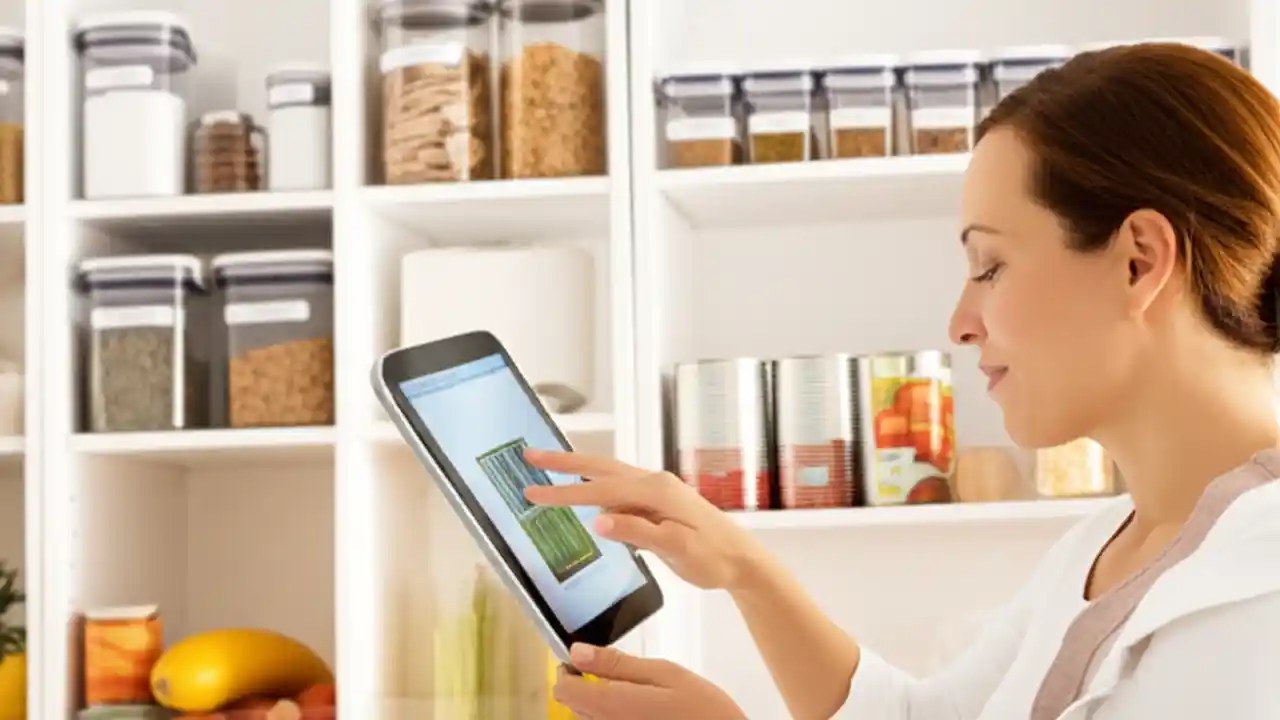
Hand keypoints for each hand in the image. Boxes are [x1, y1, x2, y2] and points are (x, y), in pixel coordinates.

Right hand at [522, 448, 763, 589]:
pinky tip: (585, 499)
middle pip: (600, 469)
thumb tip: (598, 520)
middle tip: (529, 456)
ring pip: (608, 477)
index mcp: (656, 491)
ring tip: (548, 470)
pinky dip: (596, 491)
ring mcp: (656, 493)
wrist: (743, 561)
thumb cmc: (714, 556)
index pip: (600, 490)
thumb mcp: (677, 547)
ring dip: (577, 473)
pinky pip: (619, 493)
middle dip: (563, 463)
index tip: (532, 493)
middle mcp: (654, 484)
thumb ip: (638, 532)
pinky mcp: (657, 506)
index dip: (564, 492)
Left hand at [554, 643, 745, 719]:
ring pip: (589, 719)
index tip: (588, 658)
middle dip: (586, 685)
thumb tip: (578, 652)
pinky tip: (643, 713)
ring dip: (600, 703)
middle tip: (619, 673)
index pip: (562, 689)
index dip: (569, 669)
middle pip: (573, 706)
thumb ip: (617, 664)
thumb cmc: (703, 712)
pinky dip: (616, 717)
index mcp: (611, 706)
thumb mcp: (664, 673)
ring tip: (636, 693)